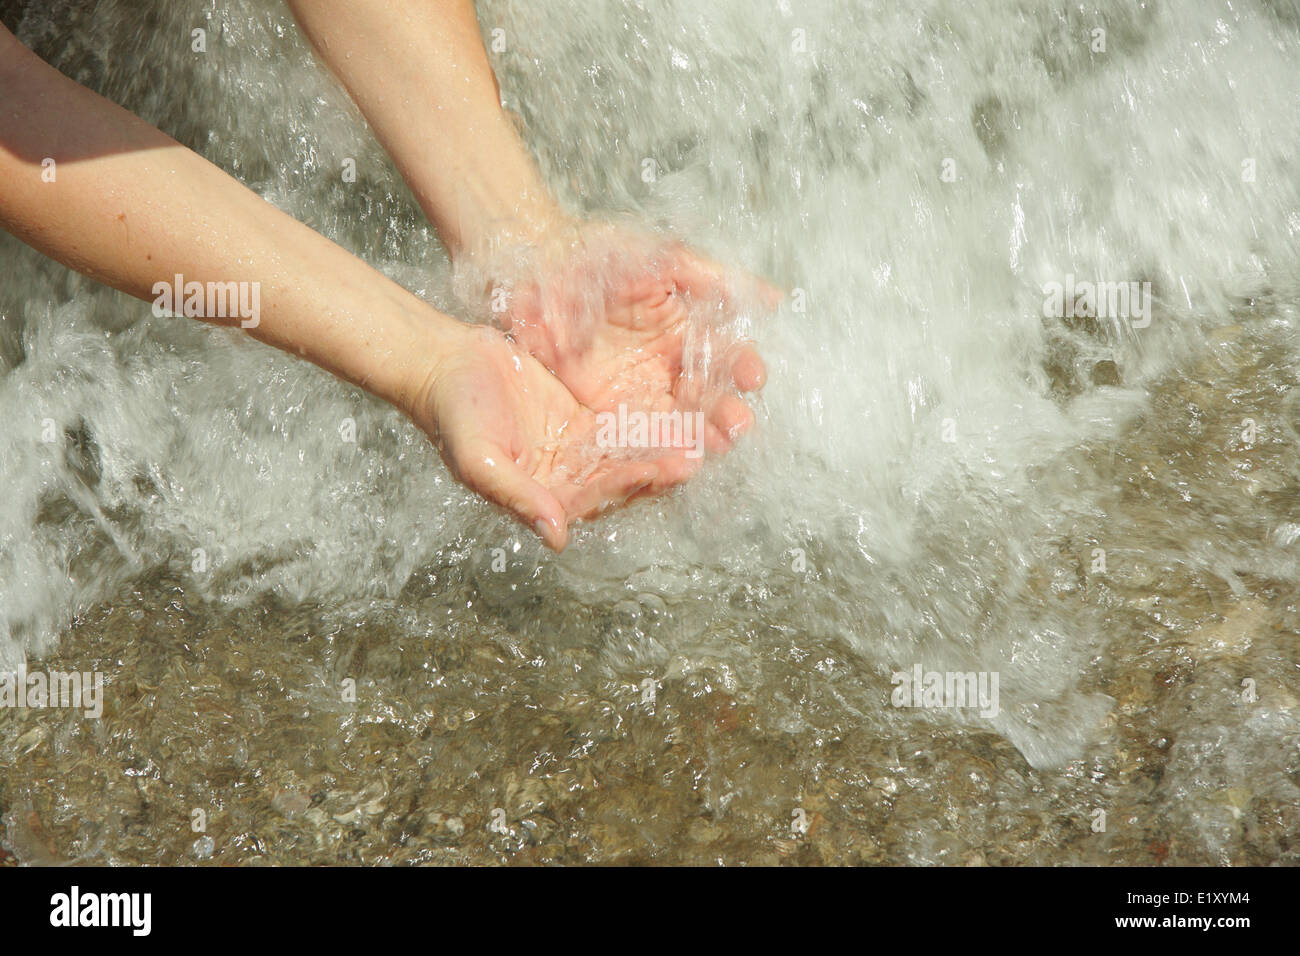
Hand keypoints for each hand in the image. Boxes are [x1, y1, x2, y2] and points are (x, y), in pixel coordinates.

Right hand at [412, 324, 678, 550]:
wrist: (445, 364)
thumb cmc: (452, 414)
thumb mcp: (479, 460)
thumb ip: (517, 497)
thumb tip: (556, 537)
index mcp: (539, 498)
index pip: (592, 499)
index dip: (625, 486)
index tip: (656, 470)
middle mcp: (562, 480)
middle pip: (618, 482)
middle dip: (655, 473)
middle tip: (691, 460)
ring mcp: (574, 451)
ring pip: (625, 456)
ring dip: (659, 451)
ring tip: (696, 441)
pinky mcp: (581, 420)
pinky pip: (621, 427)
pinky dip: (648, 424)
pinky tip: (678, 414)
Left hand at [476, 222, 779, 495]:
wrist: (530, 266)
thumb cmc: (596, 252)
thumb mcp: (659, 259)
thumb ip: (712, 280)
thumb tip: (777, 298)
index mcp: (684, 327)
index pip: (724, 353)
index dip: (741, 365)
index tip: (754, 377)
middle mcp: (667, 365)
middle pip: (706, 396)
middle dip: (725, 411)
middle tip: (737, 425)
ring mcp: (637, 390)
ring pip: (678, 421)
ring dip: (699, 435)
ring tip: (713, 446)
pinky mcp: (604, 411)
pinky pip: (636, 434)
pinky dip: (655, 448)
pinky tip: (672, 457)